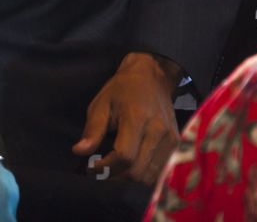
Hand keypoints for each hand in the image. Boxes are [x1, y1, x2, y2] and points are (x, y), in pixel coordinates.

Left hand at [72, 51, 182, 184]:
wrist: (152, 78)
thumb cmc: (122, 89)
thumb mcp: (101, 103)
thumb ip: (92, 130)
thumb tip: (79, 152)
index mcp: (137, 118)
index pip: (124, 156)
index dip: (106, 167)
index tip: (91, 167)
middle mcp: (158, 132)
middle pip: (138, 171)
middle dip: (116, 176)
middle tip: (102, 170)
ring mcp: (172, 140)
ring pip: (151, 176)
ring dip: (130, 178)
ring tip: (115, 169)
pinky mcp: (178, 145)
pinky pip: (161, 171)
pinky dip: (144, 175)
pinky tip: (131, 167)